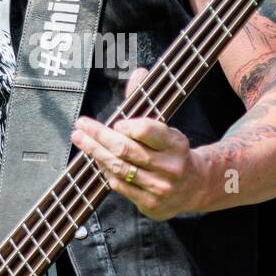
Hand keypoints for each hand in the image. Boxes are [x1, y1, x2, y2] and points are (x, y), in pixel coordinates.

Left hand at [69, 67, 205, 220]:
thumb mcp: (166, 128)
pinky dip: (105, 171)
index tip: (116, 122)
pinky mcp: (150, 204)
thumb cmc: (173, 152)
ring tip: (80, 139)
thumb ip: (147, 103)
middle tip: (81, 126)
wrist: (195, 186)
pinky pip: (119, 185)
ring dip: (95, 152)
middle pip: (125, 149)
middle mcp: (169, 166)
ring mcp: (159, 188)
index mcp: (176, 143)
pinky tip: (96, 159)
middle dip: (98, 136)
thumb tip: (138, 72)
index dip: (127, 125)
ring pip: (118, 167)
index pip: (147, 130)